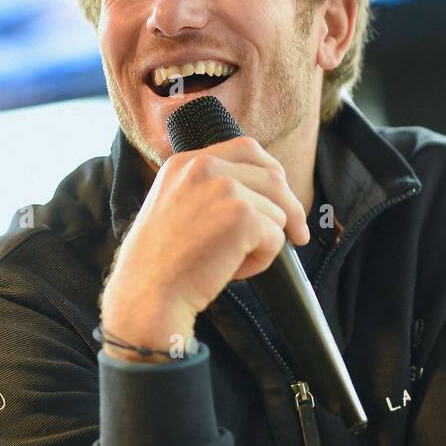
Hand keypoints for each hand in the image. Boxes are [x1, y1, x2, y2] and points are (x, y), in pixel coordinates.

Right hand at [101, 135, 310, 354]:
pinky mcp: (242, 216)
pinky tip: (231, 272)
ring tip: (229, 262)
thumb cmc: (160, 265)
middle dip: (290, 207)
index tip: (281, 198)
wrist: (147, 296)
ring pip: (277, 211)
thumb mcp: (175, 207)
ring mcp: (224, 188)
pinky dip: (262, 261)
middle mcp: (204, 166)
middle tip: (298, 235)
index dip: (271, 173)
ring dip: (264, 242)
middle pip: (273, 176)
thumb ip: (209, 190)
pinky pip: (276, 238)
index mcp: (185, 162)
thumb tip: (261, 194)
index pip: (246, 149)